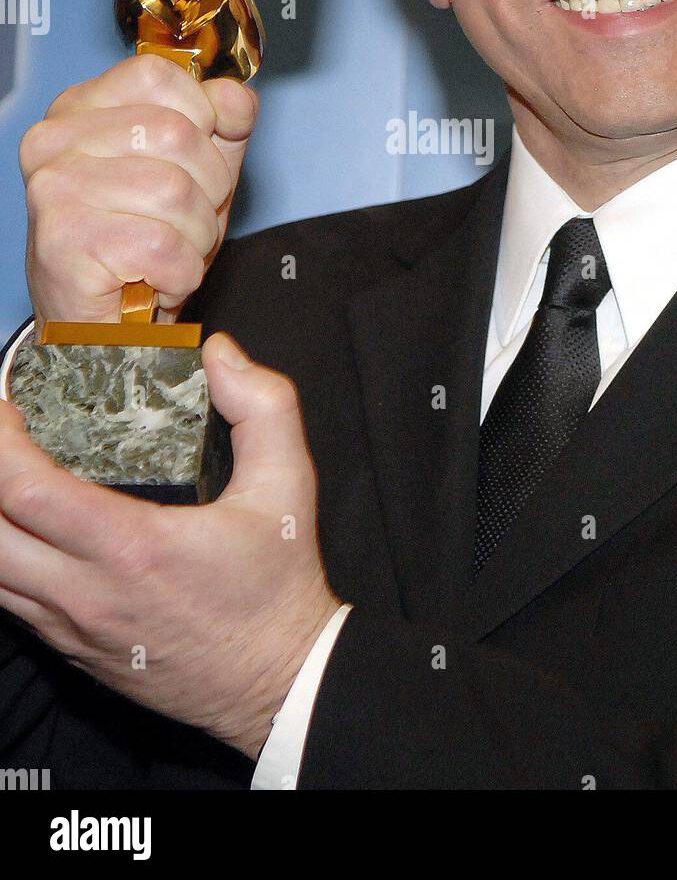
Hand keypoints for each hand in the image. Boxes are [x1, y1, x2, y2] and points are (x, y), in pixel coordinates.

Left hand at [0, 334, 342, 759]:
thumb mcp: (289, 483)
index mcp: (133, 547)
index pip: (27, 493)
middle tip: (4, 437)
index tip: (6, 410)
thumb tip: (219, 354)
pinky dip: (3, 558)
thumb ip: (262, 404)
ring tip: (10, 476)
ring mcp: (72, 628)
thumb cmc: (278, 586)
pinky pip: (9, 603)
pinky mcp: (71, 650)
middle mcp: (88, 593)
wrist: (280, 682)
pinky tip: (23, 527)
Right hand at [19, 55, 258, 332]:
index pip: (160, 75)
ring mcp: (55, 189)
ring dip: (195, 238)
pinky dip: (180, 273)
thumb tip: (235, 97)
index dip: (202, 119)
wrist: (102, 327)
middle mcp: (55, 140)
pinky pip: (164, 246)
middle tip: (180, 223)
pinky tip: (155, 279)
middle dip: (207, 190)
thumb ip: (223, 126)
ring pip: (176, 192)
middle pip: (178, 134)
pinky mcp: (65, 241)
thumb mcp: (197, 172)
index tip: (194, 163)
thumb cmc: (144, 246)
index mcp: (81, 108)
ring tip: (168, 254)